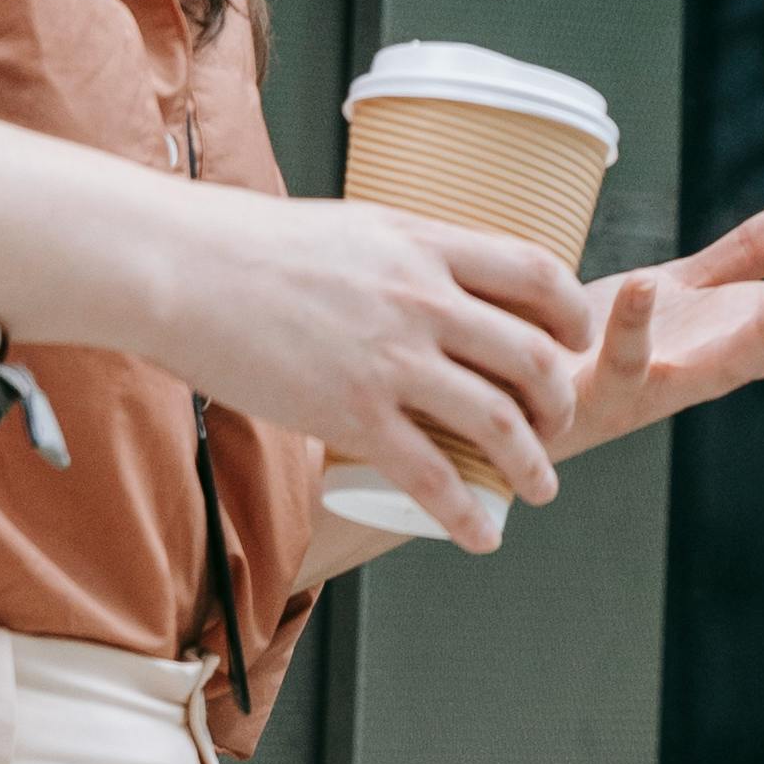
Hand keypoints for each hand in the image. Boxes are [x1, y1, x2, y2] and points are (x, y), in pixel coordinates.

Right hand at [155, 194, 596, 545]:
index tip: (577, 342)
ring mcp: (391, 360)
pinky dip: (468, 514)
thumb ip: (408, 257)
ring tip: (541, 485)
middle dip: (562, 399)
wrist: (187, 270)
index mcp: (428, 245)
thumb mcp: (358, 228)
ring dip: (534, 462)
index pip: (538, 275)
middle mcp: (424, 300)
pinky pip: (431, 477)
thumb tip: (440, 280)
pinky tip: (483, 535)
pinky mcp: (352, 415)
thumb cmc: (257, 246)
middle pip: (533, 355)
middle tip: (559, 424)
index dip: (571, 315)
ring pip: (499, 421)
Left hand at [560, 199, 763, 456]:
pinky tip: (644, 280)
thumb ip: (754, 254)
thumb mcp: (690, 287)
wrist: (518, 403)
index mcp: (740, 332)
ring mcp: (662, 383)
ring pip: (727, 364)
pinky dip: (633, 322)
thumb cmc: (607, 343)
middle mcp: (712, 364)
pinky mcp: (600, 387)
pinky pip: (620, 354)